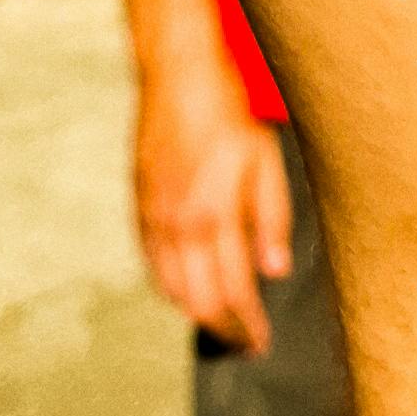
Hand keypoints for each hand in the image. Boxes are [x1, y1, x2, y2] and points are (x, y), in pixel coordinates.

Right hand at [131, 32, 296, 351]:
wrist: (179, 72)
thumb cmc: (230, 109)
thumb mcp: (266, 157)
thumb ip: (271, 217)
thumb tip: (276, 271)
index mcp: (215, 214)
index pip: (232, 292)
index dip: (247, 325)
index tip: (261, 344)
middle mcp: (179, 224)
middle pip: (199, 302)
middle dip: (223, 329)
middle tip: (243, 343)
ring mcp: (155, 217)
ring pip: (171, 289)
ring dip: (196, 313)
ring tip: (220, 321)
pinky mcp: (141, 205)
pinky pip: (152, 264)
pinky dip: (170, 286)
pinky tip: (187, 288)